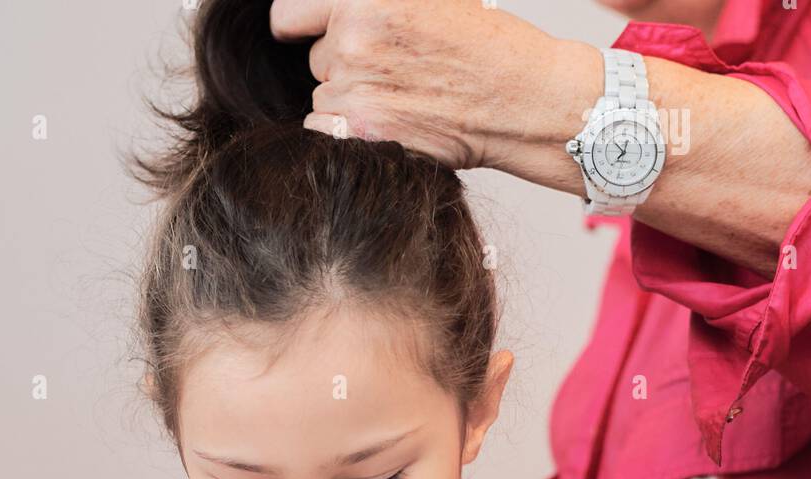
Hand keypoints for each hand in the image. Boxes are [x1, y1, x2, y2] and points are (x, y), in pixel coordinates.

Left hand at [269, 0, 559, 169]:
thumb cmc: (483, 46)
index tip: (308, 36)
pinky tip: (387, 125)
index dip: (301, 28)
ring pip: (324, 100)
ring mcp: (355, 87)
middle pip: (315, 61)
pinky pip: (325, 133)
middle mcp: (353, 37)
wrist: (520, 98)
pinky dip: (346, 134)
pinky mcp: (363, 131)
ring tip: (401, 99)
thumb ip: (370, 7)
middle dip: (344, 67)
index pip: (290, 14)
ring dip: (349, 103)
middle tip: (394, 72)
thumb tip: (330, 18)